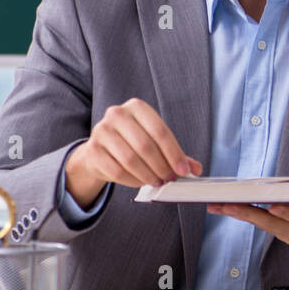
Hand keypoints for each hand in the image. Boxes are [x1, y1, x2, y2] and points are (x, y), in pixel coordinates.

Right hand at [65, 97, 201, 204]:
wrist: (100, 150)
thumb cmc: (132, 143)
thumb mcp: (154, 142)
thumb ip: (175, 154)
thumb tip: (196, 169)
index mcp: (137, 107)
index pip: (160, 131)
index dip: (174, 153)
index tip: (184, 170)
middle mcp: (117, 114)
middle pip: (145, 146)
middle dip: (161, 166)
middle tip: (170, 179)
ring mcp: (101, 131)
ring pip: (130, 160)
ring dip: (148, 175)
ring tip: (157, 182)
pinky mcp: (92, 150)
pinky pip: (117, 171)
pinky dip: (132, 180)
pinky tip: (140, 182)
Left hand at [207, 194, 288, 260]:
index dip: (287, 214)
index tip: (272, 208)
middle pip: (270, 222)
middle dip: (246, 213)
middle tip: (223, 204)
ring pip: (260, 223)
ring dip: (238, 213)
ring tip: (216, 204)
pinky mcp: (284, 232)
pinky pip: (261, 222)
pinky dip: (244, 214)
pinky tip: (228, 206)